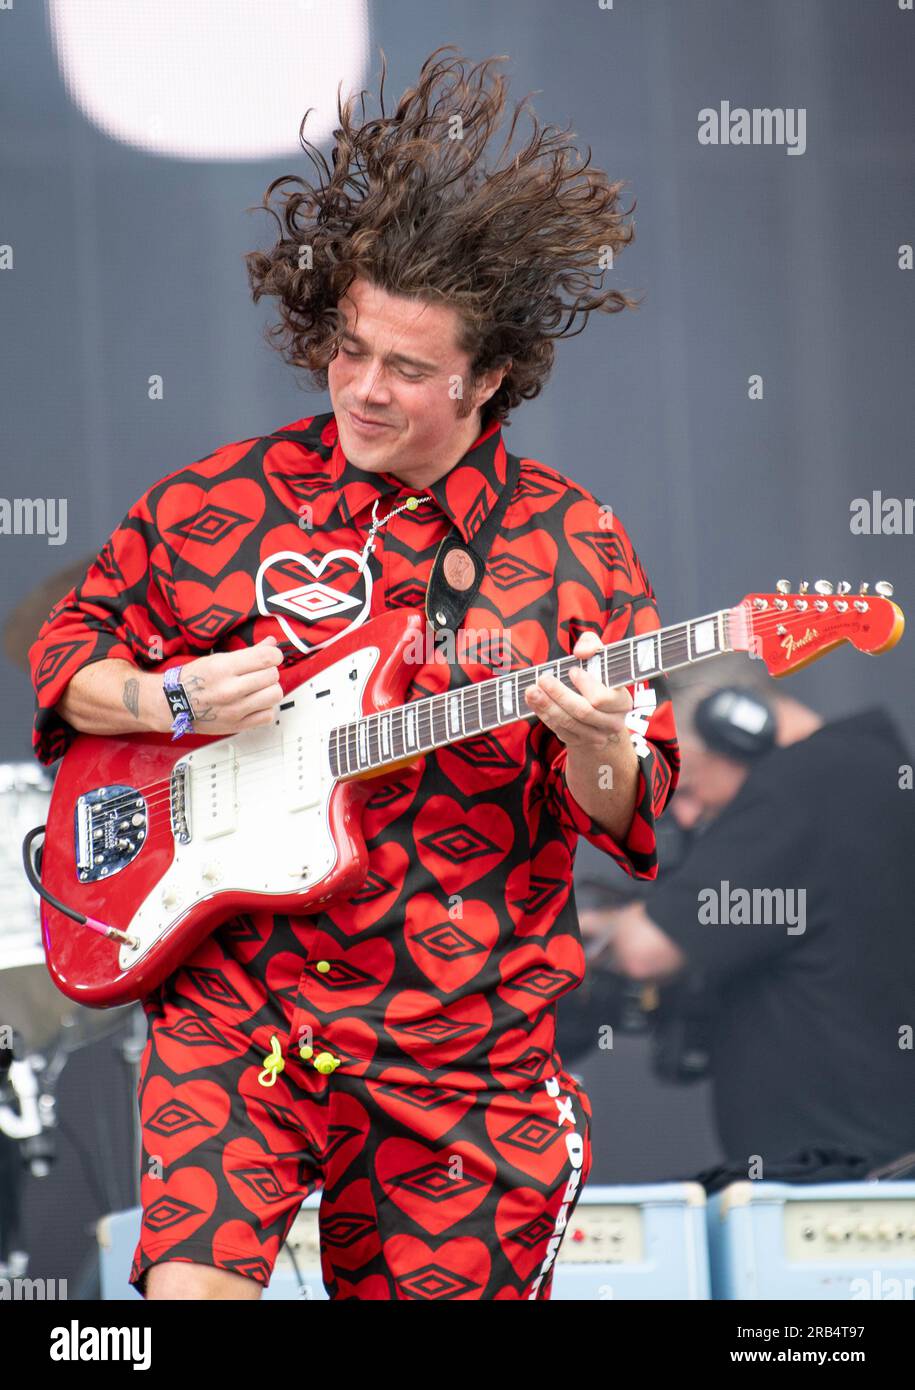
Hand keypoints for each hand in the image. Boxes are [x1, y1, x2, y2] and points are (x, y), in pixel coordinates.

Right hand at [171, 636, 284, 734]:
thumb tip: (271, 643)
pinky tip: (255, 703)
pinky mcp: (238, 725)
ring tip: (259, 688)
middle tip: (259, 673)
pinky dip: (265, 709)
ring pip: (275, 695)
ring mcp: (235, 710)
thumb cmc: (192, 680)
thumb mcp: (216, 658)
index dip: (273, 655)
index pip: (267, 657)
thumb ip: (248, 652)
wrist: (173, 705)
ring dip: (270, 690)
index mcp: (223, 668)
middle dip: (269, 671)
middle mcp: (230, 689)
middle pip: (273, 675)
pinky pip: (268, 715)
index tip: (270, 656)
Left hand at [523, 631, 632, 750]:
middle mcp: (612, 722)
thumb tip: (581, 651)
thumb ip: (593, 646)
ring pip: (569, 723)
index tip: (572, 671)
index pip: (603, 698)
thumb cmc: (598, 679)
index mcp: (621, 701)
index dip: (586, 685)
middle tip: (543, 679)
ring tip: (531, 690)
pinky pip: (559, 730)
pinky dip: (544, 715)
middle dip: (560, 695)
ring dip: (547, 706)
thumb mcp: (600, 659)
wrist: (601, 714)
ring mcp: (595, 736)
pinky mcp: (579, 742)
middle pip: (583, 712)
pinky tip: (533, 701)